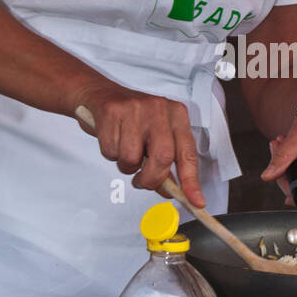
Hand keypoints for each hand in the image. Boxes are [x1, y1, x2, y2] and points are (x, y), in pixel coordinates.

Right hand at [73, 82, 204, 208]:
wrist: (99, 93)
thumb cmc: (131, 120)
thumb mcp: (154, 135)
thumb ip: (165, 161)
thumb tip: (170, 191)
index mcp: (176, 115)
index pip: (188, 153)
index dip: (191, 180)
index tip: (196, 202)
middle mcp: (159, 109)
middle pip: (163, 157)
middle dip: (151, 179)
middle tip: (141, 182)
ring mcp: (135, 109)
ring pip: (132, 157)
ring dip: (126, 165)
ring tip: (123, 150)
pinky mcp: (112, 112)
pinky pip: (112, 150)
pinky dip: (110, 153)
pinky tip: (111, 138)